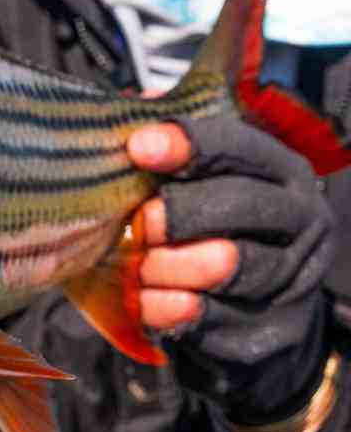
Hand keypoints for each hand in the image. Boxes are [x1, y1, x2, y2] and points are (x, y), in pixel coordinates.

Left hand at [127, 115, 334, 422]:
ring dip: (171, 265)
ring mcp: (292, 277)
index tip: (139, 147)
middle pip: (238, 204)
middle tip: (139, 223)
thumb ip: (168, 144)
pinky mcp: (272, 329)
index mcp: (278, 170)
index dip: (187, 144)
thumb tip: (133, 102)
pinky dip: (168, 309)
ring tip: (137, 265)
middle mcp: (299, 219)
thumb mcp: (196, 180)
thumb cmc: (208, 229)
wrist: (247, 316)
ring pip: (232, 264)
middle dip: (178, 211)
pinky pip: (215, 318)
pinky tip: (143, 300)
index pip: (236, 145)